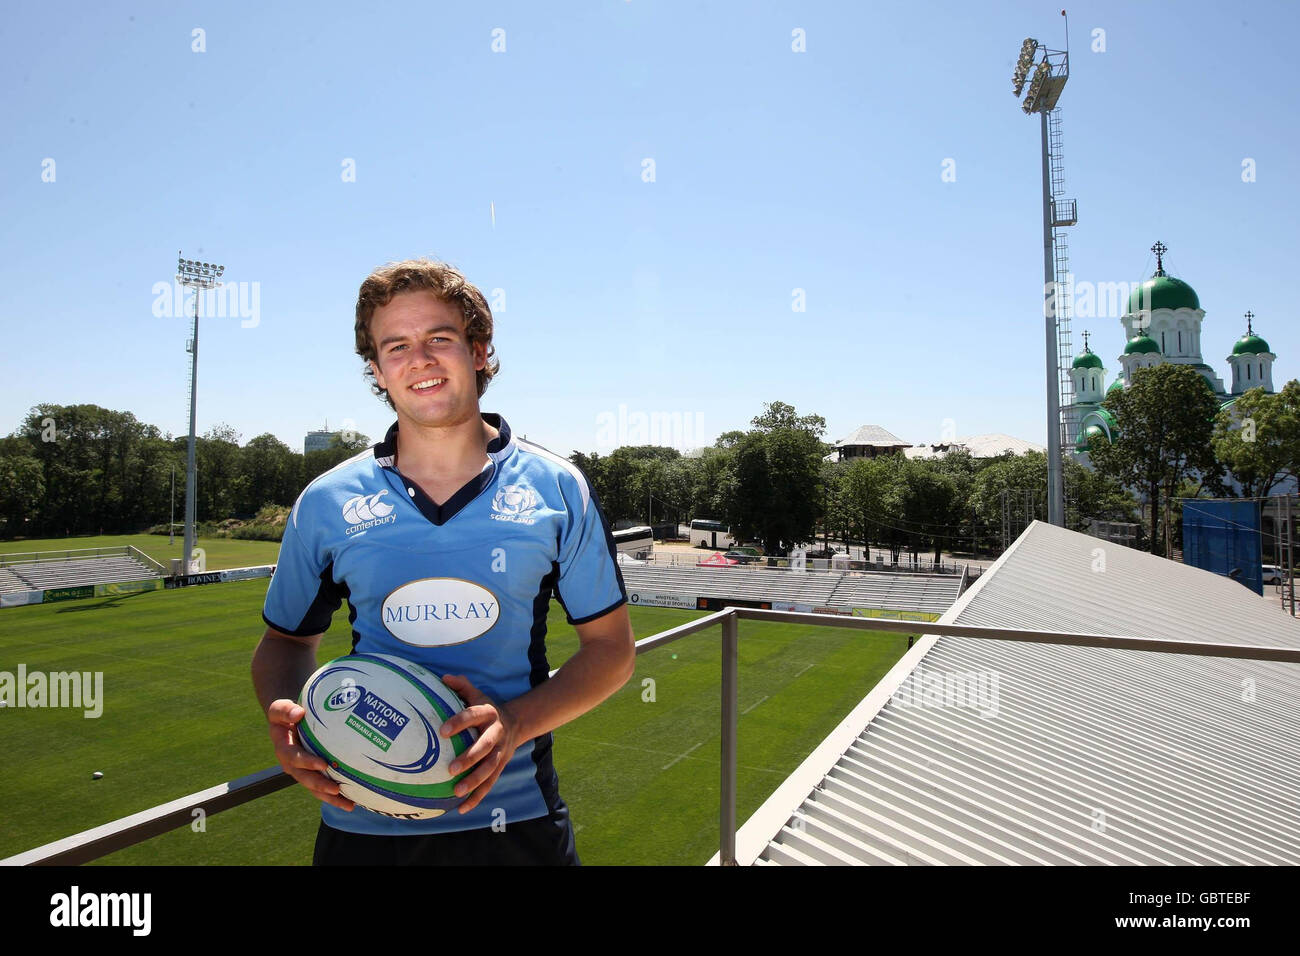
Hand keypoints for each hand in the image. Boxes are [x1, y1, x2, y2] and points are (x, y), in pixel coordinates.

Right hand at [266, 698, 354, 811]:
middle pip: (305, 778)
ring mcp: (302, 772)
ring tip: (348, 804)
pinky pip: (323, 789)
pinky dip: (336, 797)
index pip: (294, 757)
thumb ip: (285, 710)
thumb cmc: (287, 713)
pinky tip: (352, 802)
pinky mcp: (313, 776)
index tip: (323, 764)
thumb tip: (299, 713)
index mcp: (284, 749)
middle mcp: (292, 765)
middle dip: (320, 785)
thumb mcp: (280, 709)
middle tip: (336, 789)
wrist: (289, 721)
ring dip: (330, 798)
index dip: (307, 762)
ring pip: (315, 789)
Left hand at [438, 675, 521, 814]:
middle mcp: (496, 733)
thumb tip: (443, 678)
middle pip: (485, 746)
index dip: (459, 722)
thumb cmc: (487, 708)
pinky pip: (490, 783)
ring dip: (475, 781)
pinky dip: (477, 797)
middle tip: (451, 768)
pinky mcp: (501, 766)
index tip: (442, 731)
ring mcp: (501, 752)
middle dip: (470, 758)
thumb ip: (461, 686)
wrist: (517, 722)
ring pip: (490, 769)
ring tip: (457, 792)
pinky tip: (461, 808)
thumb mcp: (477, 694)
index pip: (474, 716)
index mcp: (489, 713)